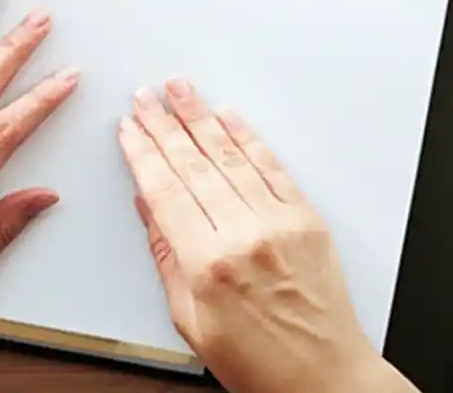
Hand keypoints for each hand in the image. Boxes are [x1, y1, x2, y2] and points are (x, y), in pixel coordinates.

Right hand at [118, 80, 416, 392]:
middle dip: (165, 124)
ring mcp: (279, 223)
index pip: (165, 190)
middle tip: (145, 96)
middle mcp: (244, 236)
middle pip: (193, 165)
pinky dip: (249, 138)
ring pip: (231, 157)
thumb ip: (167, 259)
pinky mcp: (307, 220)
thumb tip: (150, 210)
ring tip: (180, 89)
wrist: (324, 378)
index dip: (143, 153)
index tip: (128, 128)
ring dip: (201, 117)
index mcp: (207, 264)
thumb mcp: (190, 321)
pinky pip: (273, 168)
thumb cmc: (259, 363)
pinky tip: (229, 117)